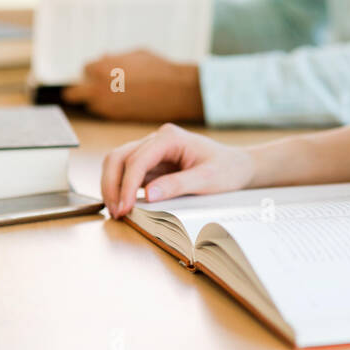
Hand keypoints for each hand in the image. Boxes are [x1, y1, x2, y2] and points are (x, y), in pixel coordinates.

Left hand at [62, 49, 203, 122]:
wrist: (176, 90)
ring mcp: (107, 106)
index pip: (86, 69)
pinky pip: (106, 113)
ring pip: (91, 105)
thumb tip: (104, 57)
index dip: (95, 69)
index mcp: (101, 68)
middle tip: (89, 88)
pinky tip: (126, 100)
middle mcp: (99, 89)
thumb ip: (116, 57)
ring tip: (117, 94)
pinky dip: (111, 108)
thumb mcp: (135, 54)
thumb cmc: (158, 68)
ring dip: (98, 99)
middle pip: (73, 94)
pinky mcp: (117, 118)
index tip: (104, 71)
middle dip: (79, 90)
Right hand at [100, 122, 255, 217]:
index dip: (127, 185)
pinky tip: (123, 205)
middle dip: (112, 184)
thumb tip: (148, 195)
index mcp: (169, 137)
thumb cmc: (226, 169)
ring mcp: (152, 150)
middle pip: (119, 157)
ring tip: (117, 211)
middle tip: (116, 212)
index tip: (125, 208)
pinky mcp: (151, 163)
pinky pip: (127, 173)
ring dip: (112, 186)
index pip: (137, 160)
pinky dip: (120, 188)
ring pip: (118, 163)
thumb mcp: (207, 179)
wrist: (237, 166)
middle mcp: (156, 139)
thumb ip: (177, 185)